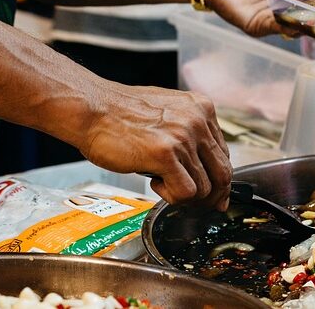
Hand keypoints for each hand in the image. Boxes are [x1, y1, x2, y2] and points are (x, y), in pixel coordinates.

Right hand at [79, 82, 232, 210]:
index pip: (224, 154)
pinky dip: (171, 197)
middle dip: (212, 197)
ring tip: (161, 182)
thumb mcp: (166, 115)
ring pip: (204, 187)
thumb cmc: (120, 114)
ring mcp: (183, 137)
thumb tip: (204, 170)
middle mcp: (197, 120)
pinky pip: (186, 192)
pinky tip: (154, 182)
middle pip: (222, 173)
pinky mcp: (166, 154)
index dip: (219, 180)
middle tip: (197, 205)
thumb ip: (188, 136)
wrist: (91, 108)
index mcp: (201, 108)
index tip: (213, 194)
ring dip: (184, 195)